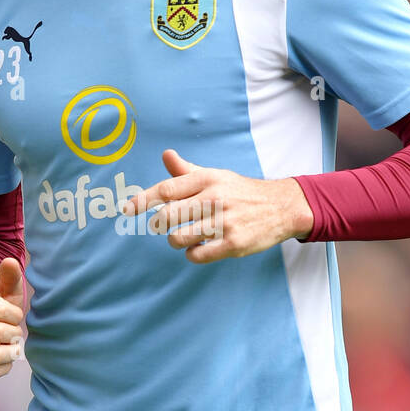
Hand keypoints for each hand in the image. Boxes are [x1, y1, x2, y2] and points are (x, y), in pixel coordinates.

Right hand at [0, 258, 23, 378]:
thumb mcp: (9, 290)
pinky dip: (3, 368)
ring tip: (11, 346)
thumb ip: (11, 277)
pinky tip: (4, 359)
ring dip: (10, 353)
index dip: (15, 316)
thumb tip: (10, 262)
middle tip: (16, 333)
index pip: (0, 311)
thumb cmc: (3, 305)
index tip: (16, 316)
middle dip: (15, 335)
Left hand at [120, 149, 313, 262]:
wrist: (282, 206)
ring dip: (175, 241)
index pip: (166, 189)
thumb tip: (165, 155)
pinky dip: (192, 254)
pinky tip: (199, 248)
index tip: (127, 209)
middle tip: (161, 227)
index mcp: (207, 180)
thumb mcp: (216, 176)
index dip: (143, 200)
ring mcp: (224, 222)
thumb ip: (187, 171)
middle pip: (167, 216)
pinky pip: (198, 255)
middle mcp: (214, 198)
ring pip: (179, 238)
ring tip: (182, 237)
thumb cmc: (240, 192)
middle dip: (158, 225)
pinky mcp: (233, 243)